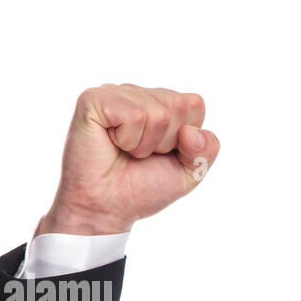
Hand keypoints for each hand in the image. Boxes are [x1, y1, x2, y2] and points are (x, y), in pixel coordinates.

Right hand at [38, 83, 219, 235]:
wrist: (107, 207)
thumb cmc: (143, 187)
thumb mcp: (189, 172)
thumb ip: (207, 149)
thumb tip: (190, 131)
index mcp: (160, 103)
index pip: (195, 104)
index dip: (186, 138)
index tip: (164, 153)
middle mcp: (138, 93)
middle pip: (179, 106)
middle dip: (167, 142)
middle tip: (141, 155)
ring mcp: (115, 93)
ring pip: (158, 113)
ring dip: (145, 145)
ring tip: (126, 151)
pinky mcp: (93, 99)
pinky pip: (133, 116)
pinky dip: (128, 140)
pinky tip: (112, 144)